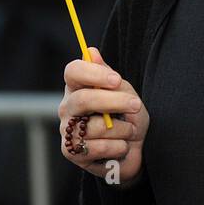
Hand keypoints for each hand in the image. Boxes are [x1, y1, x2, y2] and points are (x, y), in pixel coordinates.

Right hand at [59, 47, 148, 184]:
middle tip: (136, 105)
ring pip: (94, 126)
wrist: (136, 150)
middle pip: (82, 99)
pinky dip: (118, 147)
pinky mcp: (71, 152)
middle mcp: (68, 107)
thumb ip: (110, 77)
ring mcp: (67, 130)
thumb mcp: (127, 94)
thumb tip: (91, 51)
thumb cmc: (128, 117)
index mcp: (78, 87)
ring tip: (130, 131)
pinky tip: (121, 146)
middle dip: (114, 102)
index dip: (93, 73)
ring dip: (122, 129)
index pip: (73, 71)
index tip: (116, 80)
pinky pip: (97, 147)